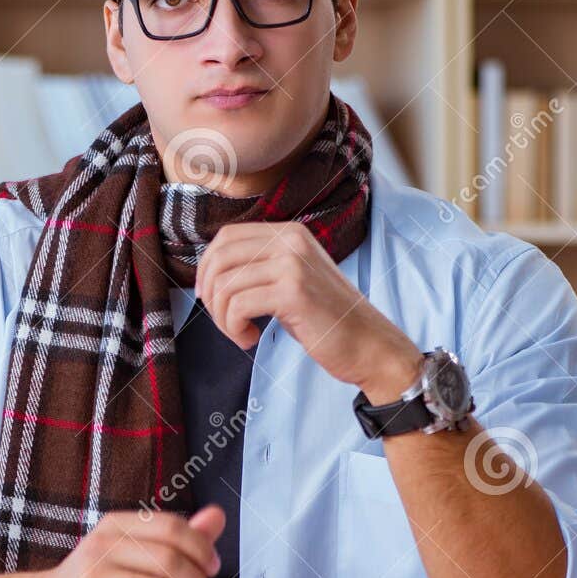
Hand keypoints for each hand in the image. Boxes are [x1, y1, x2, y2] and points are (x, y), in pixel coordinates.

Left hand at [195, 221, 421, 402]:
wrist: (369, 344)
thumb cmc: (325, 318)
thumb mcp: (290, 280)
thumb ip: (259, 267)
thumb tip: (208, 272)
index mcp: (289, 233)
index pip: (226, 237)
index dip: (207, 268)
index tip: (211, 297)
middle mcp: (291, 240)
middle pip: (220, 258)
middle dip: (209, 294)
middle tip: (224, 320)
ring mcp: (293, 264)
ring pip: (225, 285)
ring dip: (222, 318)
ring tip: (241, 334)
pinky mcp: (293, 292)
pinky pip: (237, 306)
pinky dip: (234, 328)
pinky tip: (250, 339)